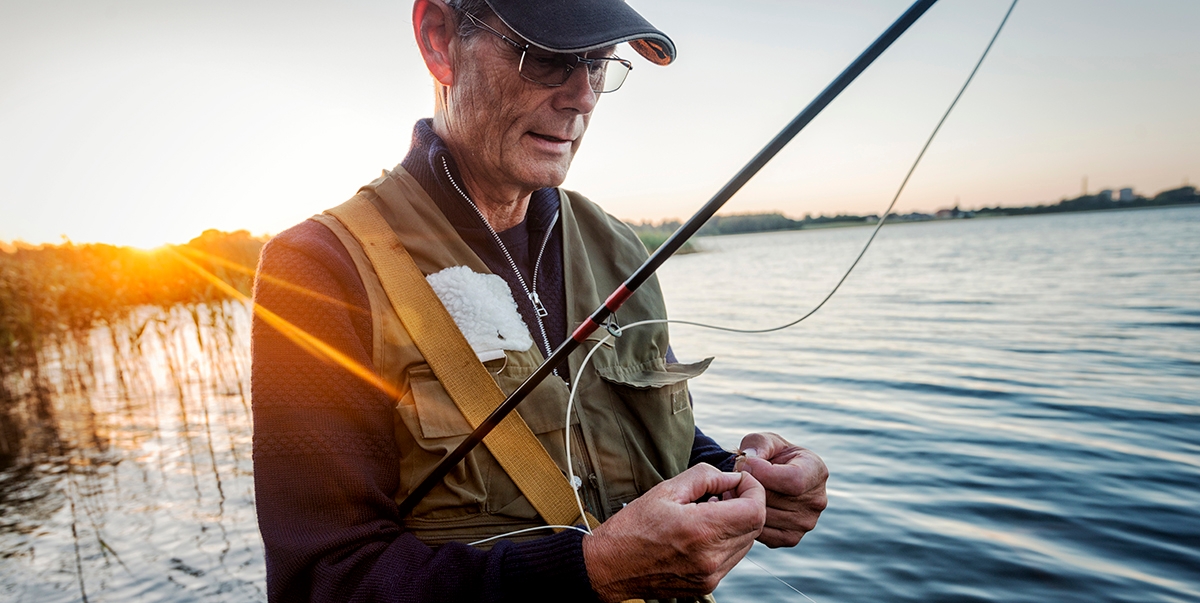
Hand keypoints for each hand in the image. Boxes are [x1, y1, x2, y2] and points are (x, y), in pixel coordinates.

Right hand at [582, 463, 765, 601]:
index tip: (740, 480)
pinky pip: (732, 558)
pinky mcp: (706, 585)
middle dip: (748, 503)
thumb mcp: (665, 490)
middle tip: (726, 490)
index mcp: (700, 530)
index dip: (755, 490)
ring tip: (712, 509)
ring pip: (746, 543)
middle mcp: (711, 557)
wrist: (609, 567)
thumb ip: (705, 477)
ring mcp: (710, 575)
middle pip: (755, 527)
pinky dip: (728, 539)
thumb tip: (732, 476)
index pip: (755, 510)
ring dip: (738, 522)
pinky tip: (705, 529)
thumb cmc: (631, 528)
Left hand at [734, 432, 827, 547]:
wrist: (771, 477)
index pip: (794, 480)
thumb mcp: (765, 440)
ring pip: (767, 518)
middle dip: (749, 488)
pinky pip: (764, 534)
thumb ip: (757, 445)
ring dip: (745, 506)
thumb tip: (749, 462)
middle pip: (777, 500)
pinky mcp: (791, 538)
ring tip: (735, 491)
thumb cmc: (769, 455)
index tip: (744, 464)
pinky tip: (743, 507)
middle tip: (732, 480)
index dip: (763, 472)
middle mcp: (817, 500)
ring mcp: (806, 523)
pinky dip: (749, 522)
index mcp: (816, 471)